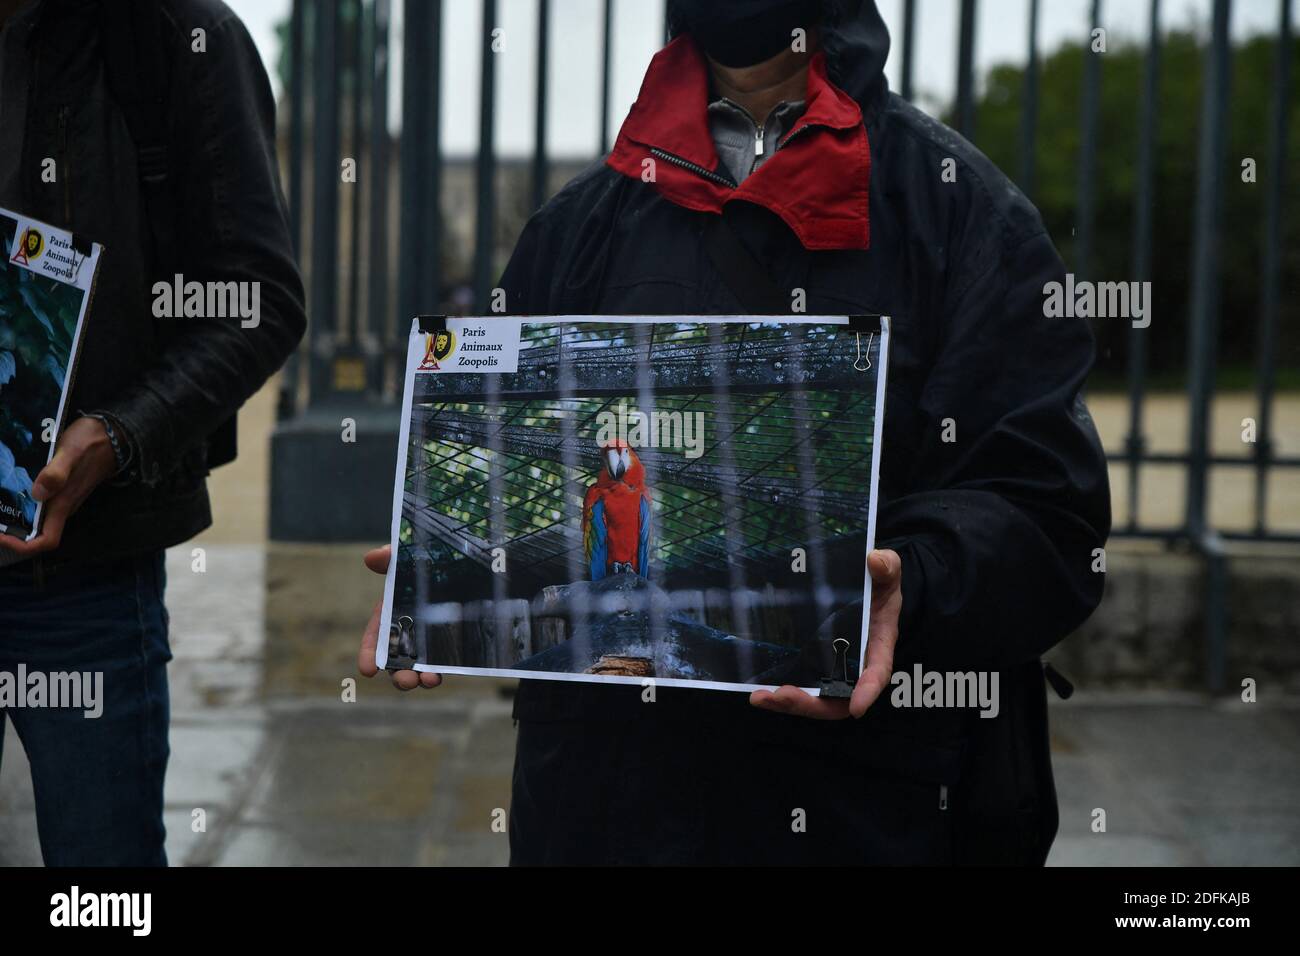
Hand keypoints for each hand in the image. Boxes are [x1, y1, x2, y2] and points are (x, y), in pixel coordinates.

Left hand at [0, 416, 118, 555]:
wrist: (113, 434)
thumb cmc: (91, 442)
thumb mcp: (71, 452)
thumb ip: (56, 473)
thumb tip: (38, 494)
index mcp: (64, 502)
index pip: (46, 540)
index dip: (22, 545)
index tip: (0, 535)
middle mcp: (63, 505)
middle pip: (37, 534)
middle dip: (11, 533)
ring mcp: (63, 498)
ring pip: (37, 521)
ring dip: (15, 520)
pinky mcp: (61, 488)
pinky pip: (39, 505)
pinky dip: (22, 504)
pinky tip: (10, 490)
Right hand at [358, 544, 441, 690]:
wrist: (462, 563)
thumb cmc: (426, 561)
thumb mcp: (406, 558)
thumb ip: (389, 558)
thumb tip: (371, 558)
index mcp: (391, 614)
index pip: (376, 639)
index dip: (369, 655)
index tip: (368, 670)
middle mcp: (408, 632)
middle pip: (397, 661)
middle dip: (398, 675)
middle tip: (405, 680)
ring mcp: (428, 641)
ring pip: (419, 668)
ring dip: (420, 678)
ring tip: (427, 680)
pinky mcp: (450, 644)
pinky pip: (443, 663)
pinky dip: (441, 671)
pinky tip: (442, 673)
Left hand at [750, 548, 901, 719]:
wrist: (868, 589)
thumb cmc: (881, 583)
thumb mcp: (888, 572)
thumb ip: (888, 566)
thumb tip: (876, 561)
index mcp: (879, 644)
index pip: (877, 672)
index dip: (867, 690)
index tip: (856, 707)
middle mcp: (857, 664)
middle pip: (840, 698)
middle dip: (812, 704)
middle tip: (782, 696)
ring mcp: (834, 668)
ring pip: (817, 698)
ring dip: (789, 703)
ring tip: (760, 699)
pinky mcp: (816, 665)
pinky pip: (802, 686)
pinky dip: (781, 694)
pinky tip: (758, 692)